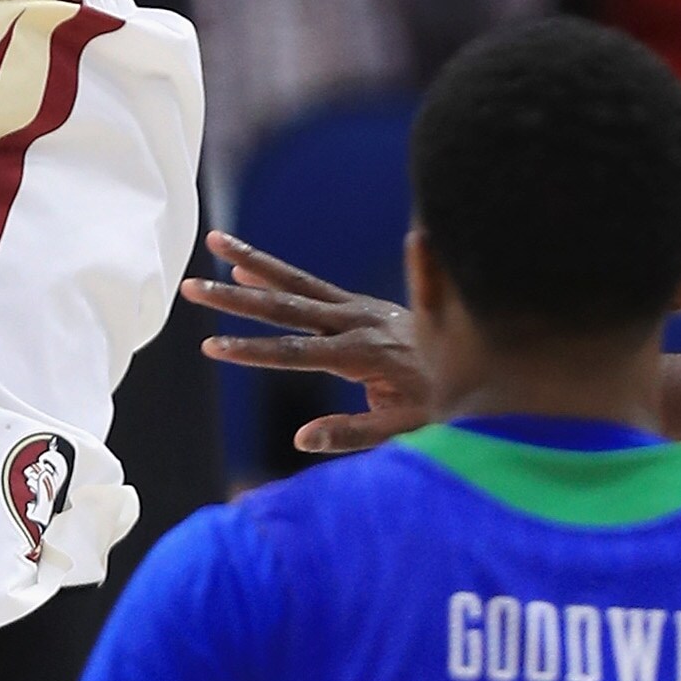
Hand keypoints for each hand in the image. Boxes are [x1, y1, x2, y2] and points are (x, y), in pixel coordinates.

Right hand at [181, 234, 432, 455]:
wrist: (487, 363)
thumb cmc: (446, 405)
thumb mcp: (407, 431)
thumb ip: (354, 434)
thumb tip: (301, 438)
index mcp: (364, 354)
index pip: (297, 353)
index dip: (253, 351)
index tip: (213, 346)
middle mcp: (357, 322)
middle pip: (286, 306)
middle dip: (236, 297)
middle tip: (193, 287)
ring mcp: (359, 308)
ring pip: (296, 282)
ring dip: (252, 262)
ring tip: (214, 242)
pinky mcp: (359, 305)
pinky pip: (310, 284)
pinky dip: (276, 272)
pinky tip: (246, 264)